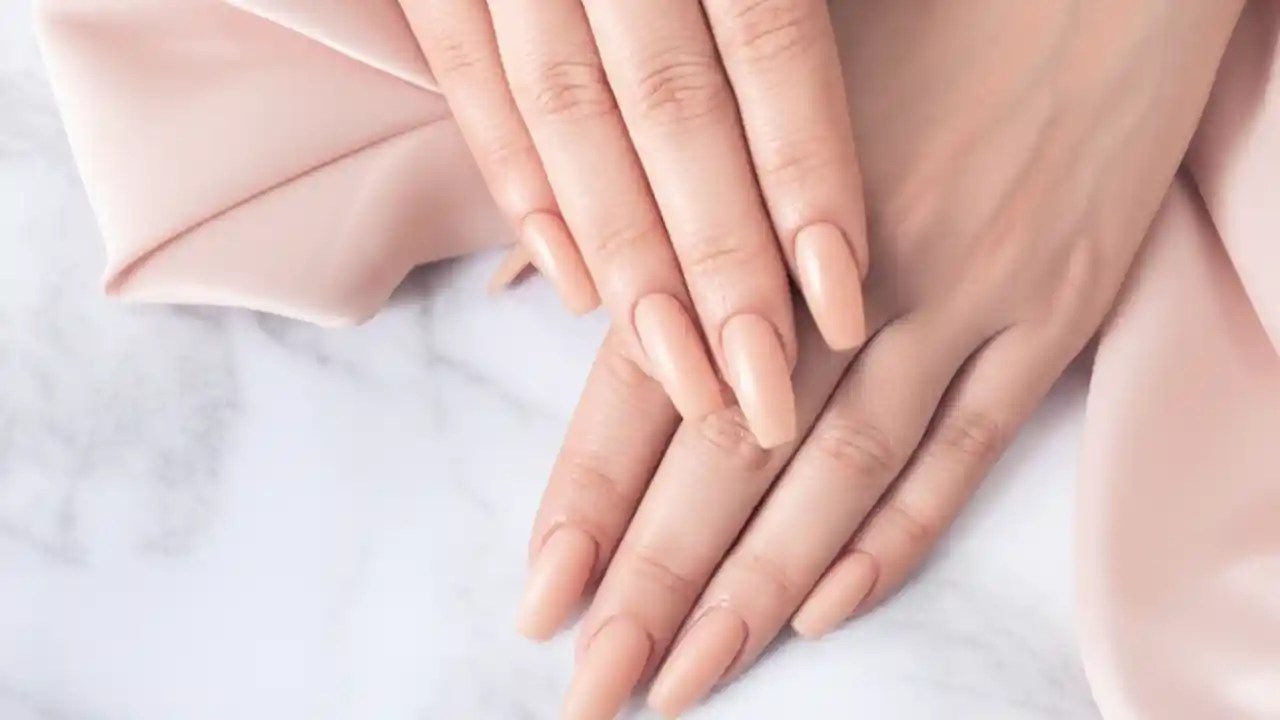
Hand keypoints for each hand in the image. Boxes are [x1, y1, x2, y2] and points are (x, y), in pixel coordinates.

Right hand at [399, 0, 868, 447]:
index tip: (843, 309)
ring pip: (572, 116)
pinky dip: (520, 185)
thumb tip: (867, 108)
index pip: (771, 49)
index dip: (807, 178)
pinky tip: (570, 292)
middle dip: (719, 265)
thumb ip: (774, 10)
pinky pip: (471, 77)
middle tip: (761, 402)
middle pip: (675, 113)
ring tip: (683, 378)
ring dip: (625, 258)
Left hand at [520, 0, 1244, 716]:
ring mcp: (958, 298)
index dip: (590, 499)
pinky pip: (965, 450)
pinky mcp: (1051, 316)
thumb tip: (531, 288)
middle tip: (594, 688)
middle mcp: (849, 268)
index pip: (652, 382)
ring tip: (688, 675)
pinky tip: (828, 611)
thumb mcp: (754, 85)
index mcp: (758, 207)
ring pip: (841, 472)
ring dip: (759, 587)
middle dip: (654, 580)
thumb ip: (641, 199)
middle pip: (730, 453)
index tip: (541, 601)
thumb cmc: (911, 16)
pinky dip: (896, 537)